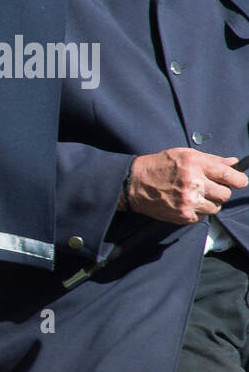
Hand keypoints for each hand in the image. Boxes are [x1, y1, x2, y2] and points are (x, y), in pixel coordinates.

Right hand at [126, 149, 247, 223]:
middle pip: (225, 194)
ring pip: (215, 207)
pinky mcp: (182, 215)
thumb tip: (234, 163)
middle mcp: (193, 183)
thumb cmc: (160, 166)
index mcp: (195, 165)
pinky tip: (187, 203)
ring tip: (196, 196)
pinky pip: (202, 217)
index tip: (239, 181)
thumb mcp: (184, 154)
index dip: (239, 180)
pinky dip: (198, 212)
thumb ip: (211, 159)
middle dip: (221, 191)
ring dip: (210, 203)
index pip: (229, 176)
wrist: (134, 183)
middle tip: (210, 188)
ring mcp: (188, 201)